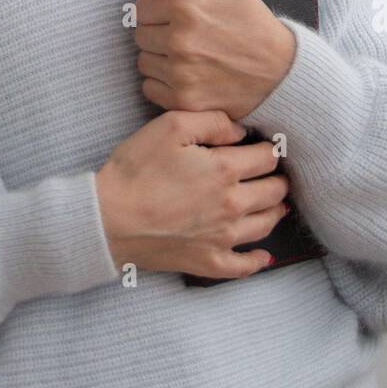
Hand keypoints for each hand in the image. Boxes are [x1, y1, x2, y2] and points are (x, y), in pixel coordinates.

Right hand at [95, 109, 290, 279]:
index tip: (267, 146)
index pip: (266, 157)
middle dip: (277, 178)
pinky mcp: (208, 261)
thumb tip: (240, 131)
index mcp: (225, 170)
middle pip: (273, 191)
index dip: (270, 148)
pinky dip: (258, 260)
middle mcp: (232, 205)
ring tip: (276, 203)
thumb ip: (212, 121)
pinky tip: (264, 255)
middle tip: (274, 173)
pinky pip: (244, 266)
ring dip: (275, 211)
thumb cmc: (136, 169)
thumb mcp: (171, 126)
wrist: (109, 218)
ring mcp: (223, 237)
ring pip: (265, 224)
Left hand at [130, 0, 296, 120]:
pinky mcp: (184, 101)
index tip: (179, 14)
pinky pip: (150, 88)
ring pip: (143, 62)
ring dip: (160, 58)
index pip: (141, 8)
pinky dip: (164, 83)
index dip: (159, 9)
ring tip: (190, 55)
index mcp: (186, 9)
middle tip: (188, 35)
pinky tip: (187, 75)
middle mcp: (180, 42)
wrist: (281, 70)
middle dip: (159, 33)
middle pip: (140, 35)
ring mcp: (181, 74)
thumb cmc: (253, 23)